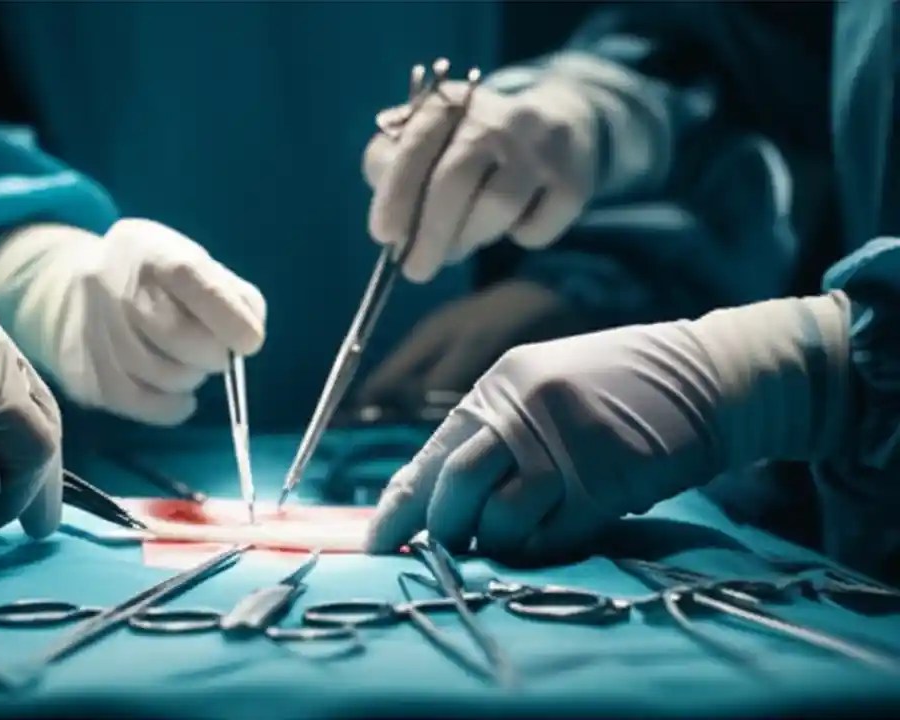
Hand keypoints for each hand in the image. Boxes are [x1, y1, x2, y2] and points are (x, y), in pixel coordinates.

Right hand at [0, 219, 265, 425]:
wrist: (69, 286)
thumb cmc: (151, 279)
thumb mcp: (189, 261)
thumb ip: (231, 292)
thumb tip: (249, 337)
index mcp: (148, 251)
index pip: (188, 275)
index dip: (226, 314)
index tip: (250, 342)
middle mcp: (111, 286)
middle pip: (179, 336)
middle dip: (213, 353)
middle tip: (214, 353)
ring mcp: (94, 332)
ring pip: (166, 376)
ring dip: (190, 377)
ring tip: (185, 363)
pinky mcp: (84, 374)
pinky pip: (144, 405)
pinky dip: (173, 407)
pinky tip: (179, 396)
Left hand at [363, 80, 597, 282]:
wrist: (559, 119)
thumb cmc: (471, 143)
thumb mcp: (428, 139)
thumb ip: (391, 168)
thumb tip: (391, 227)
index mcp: (452, 105)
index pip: (417, 144)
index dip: (396, 192)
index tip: (383, 235)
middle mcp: (498, 119)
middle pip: (455, 180)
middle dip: (429, 233)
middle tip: (415, 270)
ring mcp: (540, 147)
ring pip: (497, 206)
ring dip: (472, 236)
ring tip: (464, 239)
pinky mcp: (573, 180)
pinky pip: (536, 230)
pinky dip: (519, 237)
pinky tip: (514, 223)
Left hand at [365, 294, 851, 559]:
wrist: (711, 377)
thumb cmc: (622, 389)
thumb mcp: (546, 388)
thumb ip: (494, 432)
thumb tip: (437, 494)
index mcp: (501, 384)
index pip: (432, 453)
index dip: (400, 505)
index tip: (376, 541)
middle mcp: (524, 410)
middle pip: (454, 487)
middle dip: (445, 529)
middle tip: (455, 543)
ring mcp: (566, 446)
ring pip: (498, 518)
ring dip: (495, 542)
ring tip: (513, 535)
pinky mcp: (605, 483)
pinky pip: (550, 537)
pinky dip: (540, 547)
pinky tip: (555, 532)